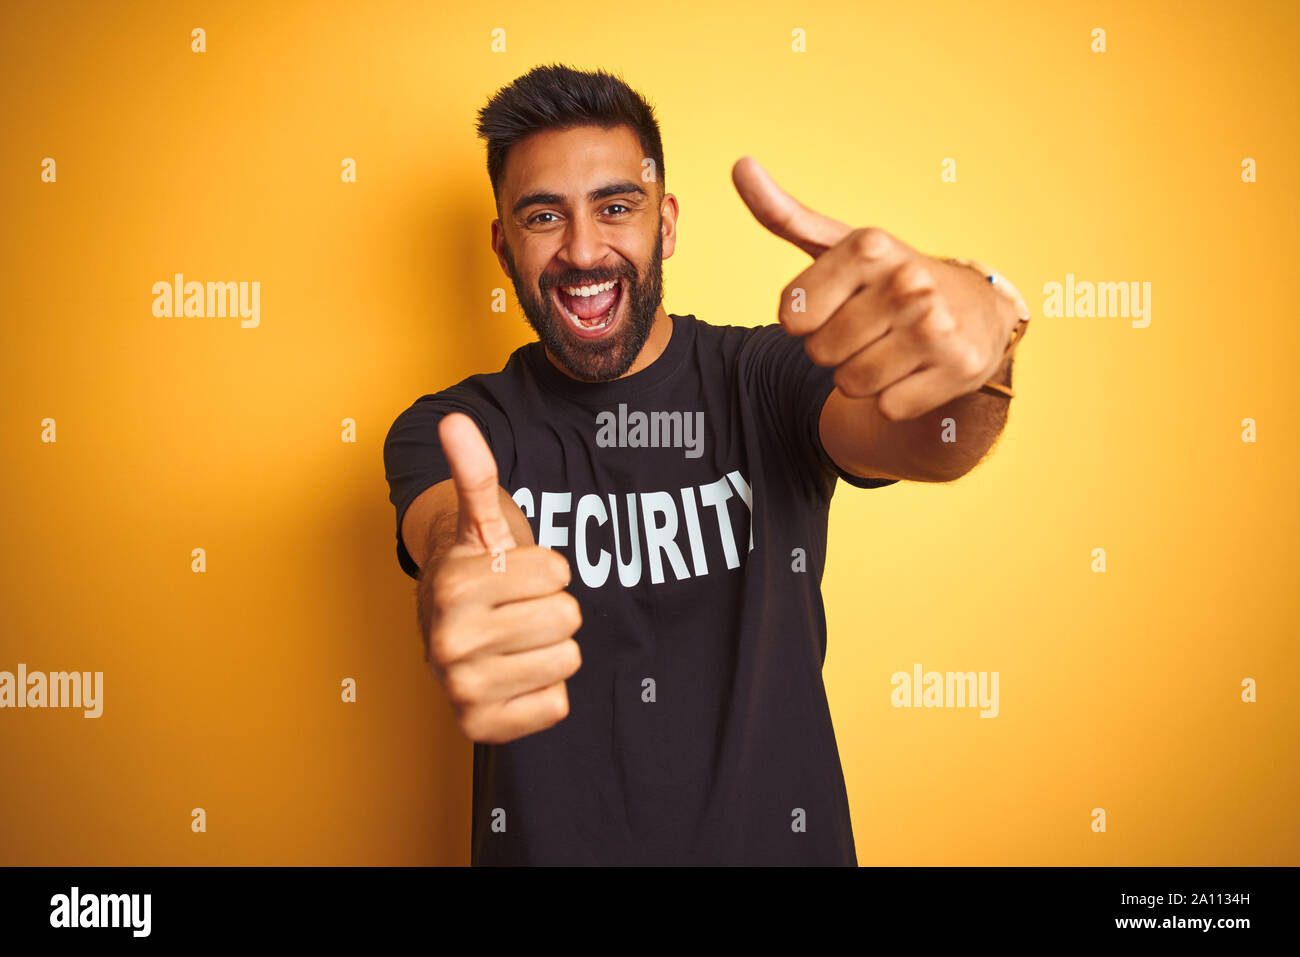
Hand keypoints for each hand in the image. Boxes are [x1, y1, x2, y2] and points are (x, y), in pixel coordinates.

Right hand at [425, 412, 582, 743]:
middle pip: (568, 618)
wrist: (447, 628)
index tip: (515, 574)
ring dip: (550, 649)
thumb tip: (454, 420)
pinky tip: (514, 675)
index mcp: (454, 585)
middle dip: (552, 609)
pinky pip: (557, 706)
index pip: (559, 572)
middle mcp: (450, 642)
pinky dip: (544, 693)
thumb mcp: (480, 521)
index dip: (548, 569)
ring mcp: (462, 689)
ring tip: (515, 639)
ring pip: (568, 661)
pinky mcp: (480, 728)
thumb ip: (474, 471)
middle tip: (517, 609)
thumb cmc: (478, 571)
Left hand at [732, 156, 1018, 419]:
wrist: (976, 312)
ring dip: (863, 377)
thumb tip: (740, 166)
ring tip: (893, 348)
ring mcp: (936, 325)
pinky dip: (896, 398)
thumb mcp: (840, 246)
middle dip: (836, 350)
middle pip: (820, 353)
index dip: (807, 320)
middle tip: (870, 328)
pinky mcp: (958, 368)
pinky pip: (888, 407)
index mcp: (869, 245)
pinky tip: (919, 369)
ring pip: (852, 384)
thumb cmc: (888, 279)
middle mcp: (907, 280)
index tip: (837, 302)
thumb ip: (785, 215)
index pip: (791, 317)